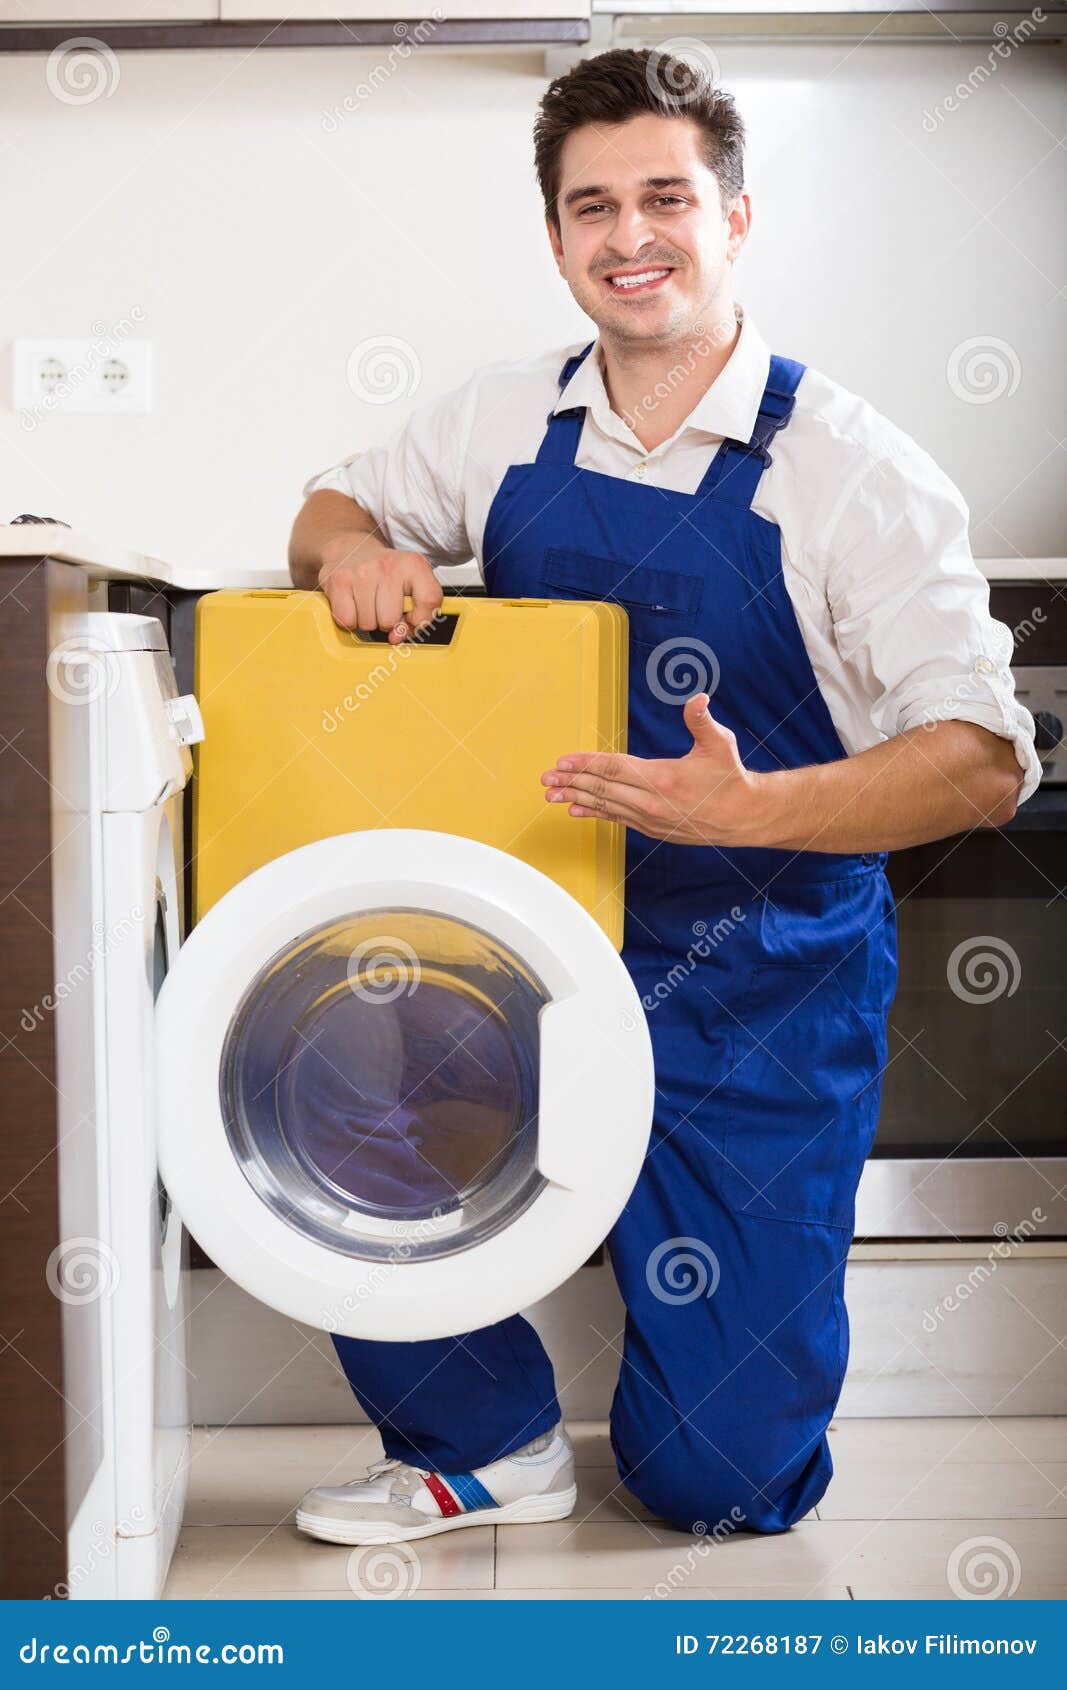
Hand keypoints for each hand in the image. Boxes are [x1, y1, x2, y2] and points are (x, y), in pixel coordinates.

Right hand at [318, 535, 441, 642]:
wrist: (351, 548)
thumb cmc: (384, 572)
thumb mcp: (411, 583)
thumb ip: (418, 612)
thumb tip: (396, 637)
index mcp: (414, 564)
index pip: (430, 601)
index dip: (420, 620)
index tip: (410, 619)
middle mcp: (389, 565)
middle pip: (390, 621)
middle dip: (386, 622)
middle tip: (382, 607)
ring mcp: (362, 572)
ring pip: (368, 623)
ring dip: (367, 620)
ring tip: (366, 602)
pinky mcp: (339, 580)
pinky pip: (347, 620)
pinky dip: (348, 619)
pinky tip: (353, 604)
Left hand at [541, 693, 766, 845]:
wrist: (743, 817)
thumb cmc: (730, 778)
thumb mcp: (720, 744)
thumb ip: (702, 721)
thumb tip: (698, 698)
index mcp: (663, 780)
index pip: (615, 769)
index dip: (586, 764)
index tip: (563, 761)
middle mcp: (651, 803)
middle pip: (602, 789)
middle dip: (570, 782)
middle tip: (545, 778)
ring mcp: (649, 819)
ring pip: (604, 806)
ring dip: (575, 798)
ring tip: (551, 794)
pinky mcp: (651, 828)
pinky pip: (615, 819)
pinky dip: (593, 813)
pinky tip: (575, 809)